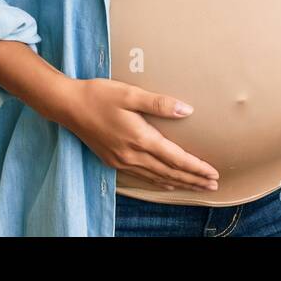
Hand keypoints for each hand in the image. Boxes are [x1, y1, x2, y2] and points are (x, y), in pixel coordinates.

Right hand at [60, 79, 220, 191]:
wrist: (67, 105)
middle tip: (213, 186)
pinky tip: (166, 183)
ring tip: (196, 187)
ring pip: (157, 178)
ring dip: (179, 183)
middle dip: (193, 180)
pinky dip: (159, 182)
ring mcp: (121, 160)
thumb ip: (159, 103)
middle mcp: (132, 155)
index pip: (176, 159)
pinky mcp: (113, 160)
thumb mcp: (130, 94)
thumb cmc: (99, 95)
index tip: (213, 173)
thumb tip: (187, 110)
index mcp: (140, 138)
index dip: (196, 167)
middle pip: (170, 173)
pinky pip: (142, 177)